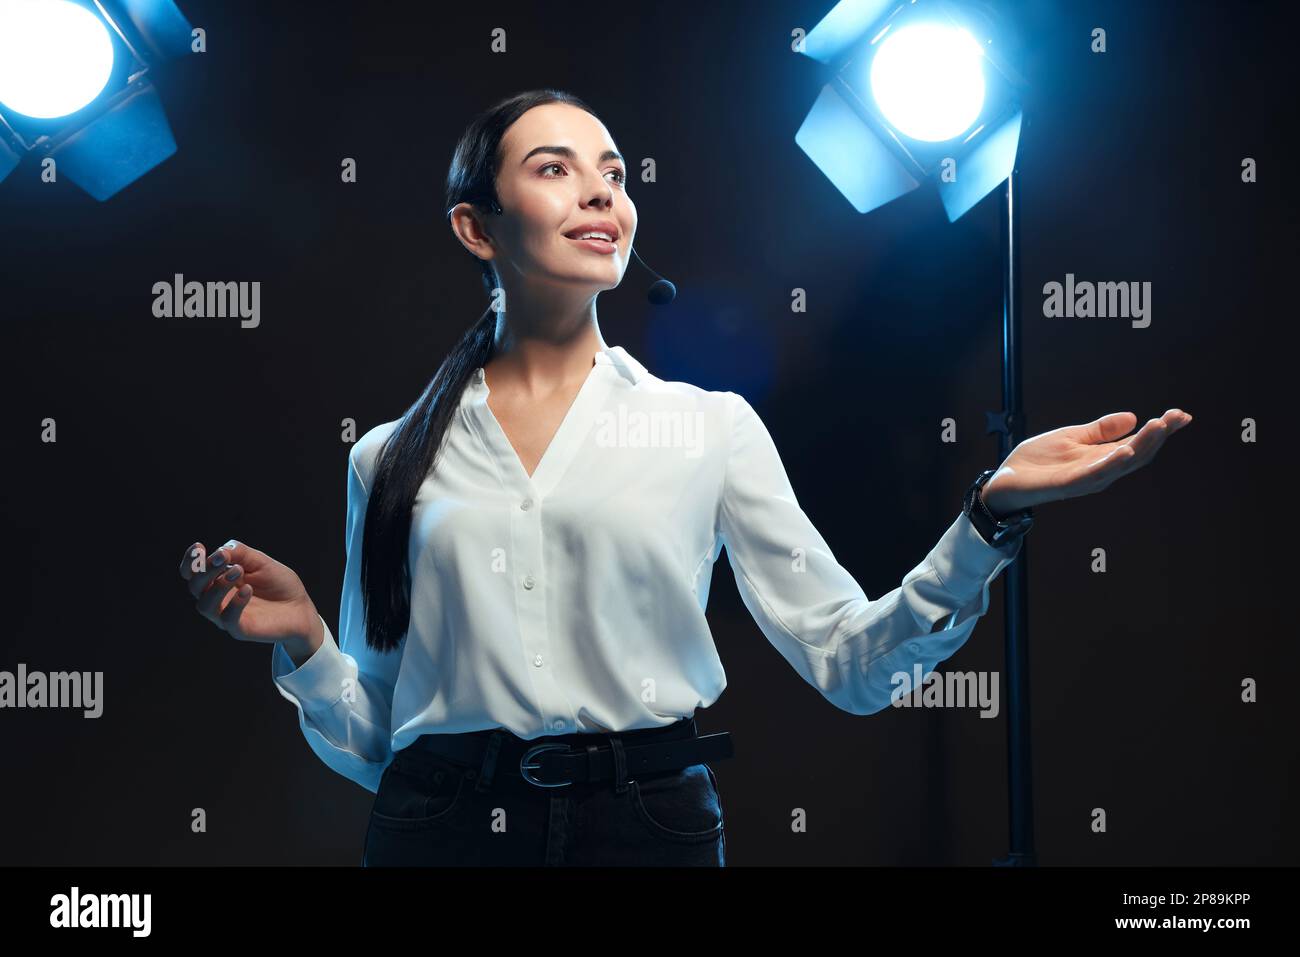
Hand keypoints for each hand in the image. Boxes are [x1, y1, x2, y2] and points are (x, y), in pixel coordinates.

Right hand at [179, 540, 322, 654]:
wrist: (301, 607)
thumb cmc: (279, 583)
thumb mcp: (262, 562)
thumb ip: (242, 554)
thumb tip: (222, 549)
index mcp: (219, 579)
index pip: (193, 573)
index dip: (190, 561)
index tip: (198, 547)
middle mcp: (218, 598)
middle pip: (195, 586)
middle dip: (205, 570)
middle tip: (223, 558)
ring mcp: (226, 615)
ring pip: (205, 605)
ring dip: (217, 586)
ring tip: (238, 570)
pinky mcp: (239, 629)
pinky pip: (227, 619)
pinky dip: (234, 603)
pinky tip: (248, 589)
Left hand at [980, 409, 1192, 515]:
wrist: (1005, 479)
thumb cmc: (1037, 461)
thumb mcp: (1072, 437)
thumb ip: (1100, 430)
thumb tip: (1132, 417)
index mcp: (1102, 458)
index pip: (1138, 444)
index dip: (1160, 431)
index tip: (1180, 415)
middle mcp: (1100, 471)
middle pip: (1137, 455)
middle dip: (1158, 436)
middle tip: (1175, 418)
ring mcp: (1085, 480)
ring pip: (1121, 464)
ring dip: (1141, 445)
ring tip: (1158, 427)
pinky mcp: (1067, 485)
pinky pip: (1092, 475)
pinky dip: (1109, 464)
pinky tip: (1123, 451)